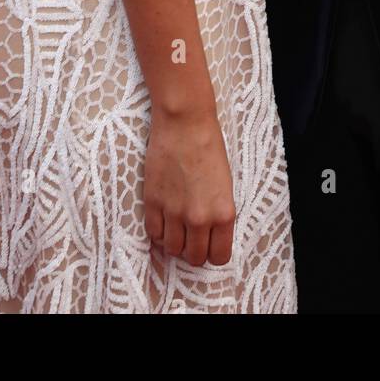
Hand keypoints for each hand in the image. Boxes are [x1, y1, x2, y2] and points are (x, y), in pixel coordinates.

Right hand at [144, 105, 235, 266]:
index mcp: (223, 213)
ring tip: (177, 226)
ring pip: (172, 249)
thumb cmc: (210, 147)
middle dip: (193, 250)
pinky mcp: (153, 202)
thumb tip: (208, 236)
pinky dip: (158, 231)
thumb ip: (218, 214)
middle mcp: (199, 218)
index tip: (209, 244)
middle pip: (194, 258)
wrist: (186, 122)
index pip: (219, 257)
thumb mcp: (225, 185)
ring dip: (174, 242)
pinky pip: (153, 234)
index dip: (213, 252)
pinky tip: (163, 219)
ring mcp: (174, 212)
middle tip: (192, 236)